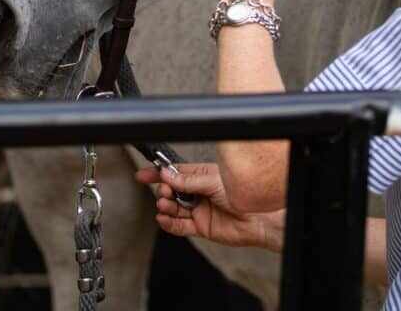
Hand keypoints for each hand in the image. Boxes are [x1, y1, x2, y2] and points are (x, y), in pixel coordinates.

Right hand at [136, 162, 284, 251]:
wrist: (256, 218)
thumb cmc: (241, 194)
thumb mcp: (212, 181)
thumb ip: (188, 180)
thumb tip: (168, 175)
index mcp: (202, 176)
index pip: (176, 173)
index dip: (159, 174)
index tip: (144, 174)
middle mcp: (198, 192)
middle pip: (172, 191)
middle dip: (163, 191)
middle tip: (164, 192)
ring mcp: (198, 209)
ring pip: (174, 208)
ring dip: (165, 206)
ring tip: (164, 204)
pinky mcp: (200, 226)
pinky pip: (179, 226)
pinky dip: (169, 223)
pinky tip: (164, 218)